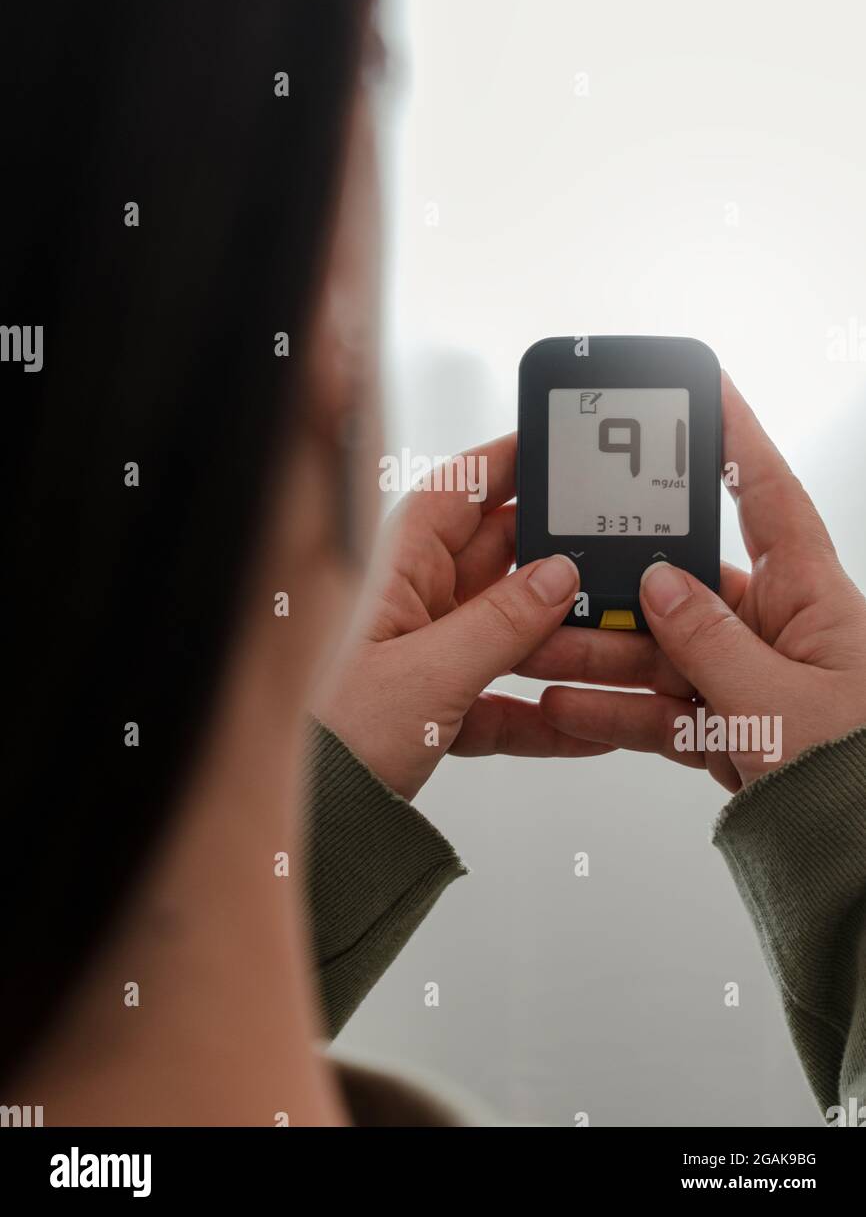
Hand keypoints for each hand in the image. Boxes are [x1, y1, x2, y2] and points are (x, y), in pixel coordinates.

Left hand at [312, 435, 620, 799]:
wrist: (308, 829)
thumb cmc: (334, 740)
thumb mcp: (428, 675)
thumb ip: (500, 624)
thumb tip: (560, 575)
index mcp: (395, 571)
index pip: (458, 492)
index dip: (506, 462)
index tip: (560, 448)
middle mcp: (411, 605)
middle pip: (497, 559)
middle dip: (554, 557)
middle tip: (616, 551)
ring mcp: (426, 658)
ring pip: (508, 631)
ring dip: (560, 641)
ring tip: (618, 639)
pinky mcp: (438, 713)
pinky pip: (504, 702)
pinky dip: (544, 716)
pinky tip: (587, 725)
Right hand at [541, 374, 865, 791]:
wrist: (861, 870)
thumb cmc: (857, 782)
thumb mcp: (781, 704)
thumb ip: (710, 642)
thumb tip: (660, 585)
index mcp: (814, 601)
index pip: (770, 497)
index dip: (738, 438)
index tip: (703, 387)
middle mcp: (781, 632)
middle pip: (688, 586)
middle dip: (622, 585)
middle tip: (563, 569)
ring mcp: (751, 684)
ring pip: (662, 652)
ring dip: (601, 655)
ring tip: (540, 652)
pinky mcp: (728, 732)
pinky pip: (661, 712)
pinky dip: (615, 714)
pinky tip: (566, 708)